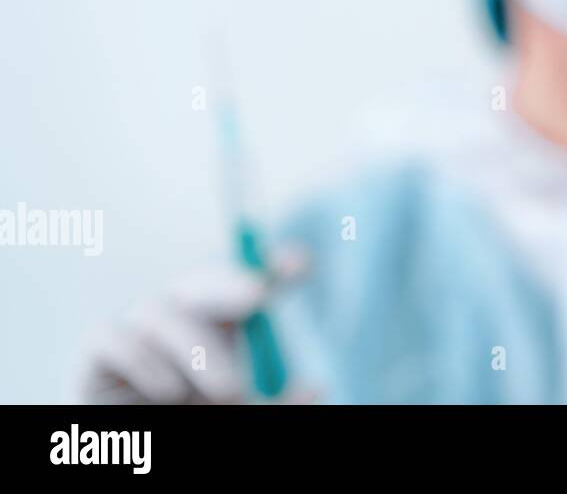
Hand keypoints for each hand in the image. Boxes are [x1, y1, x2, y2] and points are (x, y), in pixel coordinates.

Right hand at [79, 249, 310, 403]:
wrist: (135, 457)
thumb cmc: (189, 425)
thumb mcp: (241, 417)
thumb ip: (276, 406)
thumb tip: (317, 387)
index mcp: (220, 331)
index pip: (248, 287)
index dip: (274, 269)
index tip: (300, 266)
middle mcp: (179, 323)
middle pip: (201, 282)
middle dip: (230, 280)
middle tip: (259, 294)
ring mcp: (136, 334)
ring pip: (157, 309)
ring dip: (195, 346)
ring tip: (229, 391)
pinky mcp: (93, 356)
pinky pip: (108, 335)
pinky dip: (141, 358)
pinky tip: (169, 390)